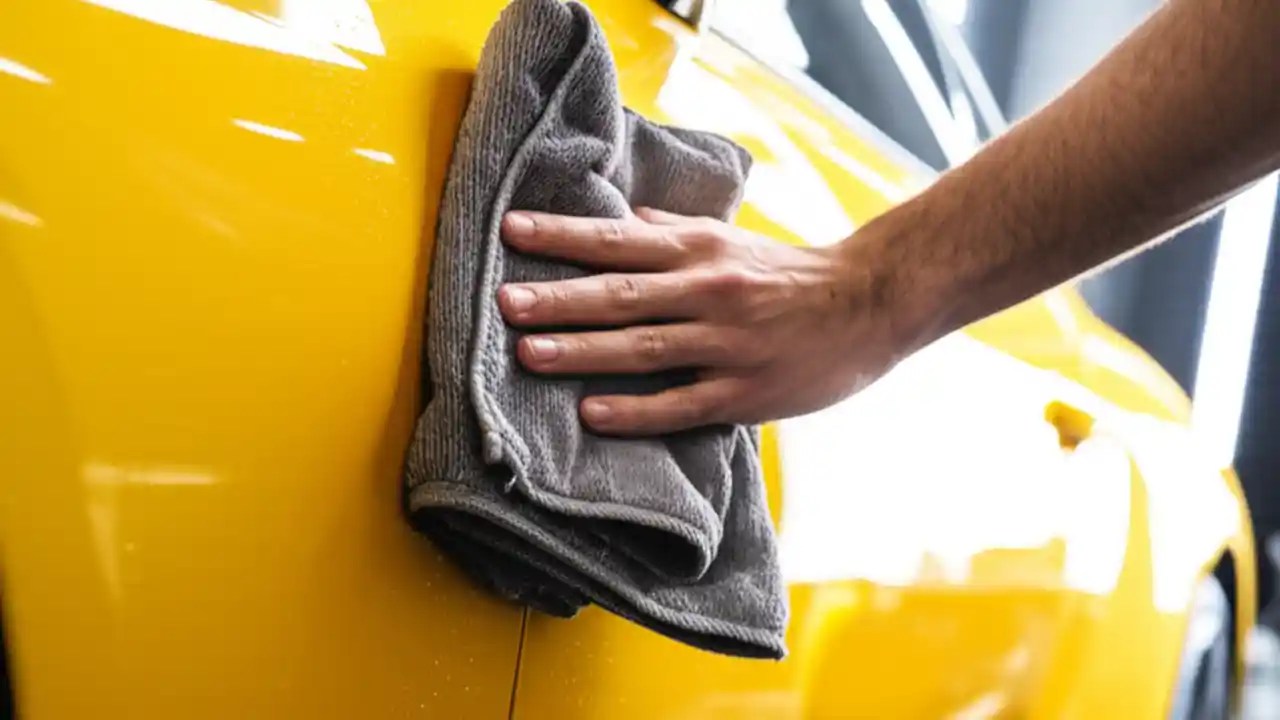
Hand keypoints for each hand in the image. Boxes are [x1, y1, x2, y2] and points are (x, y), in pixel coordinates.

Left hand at [497, 208, 904, 434]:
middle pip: (620, 294)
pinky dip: (635, 410)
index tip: (510, 231)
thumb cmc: (787, 272)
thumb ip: (670, 232)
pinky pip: (681, 404)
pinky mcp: (744, 392)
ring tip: (529, 355)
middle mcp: (708, 291)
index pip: (617, 240)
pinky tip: (592, 413)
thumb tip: (615, 217)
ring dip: (583, 350)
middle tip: (504, 303)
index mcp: (699, 251)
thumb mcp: (728, 240)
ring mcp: (726, 344)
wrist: (867, 305)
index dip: (562, 235)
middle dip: (558, 298)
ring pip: (643, 348)